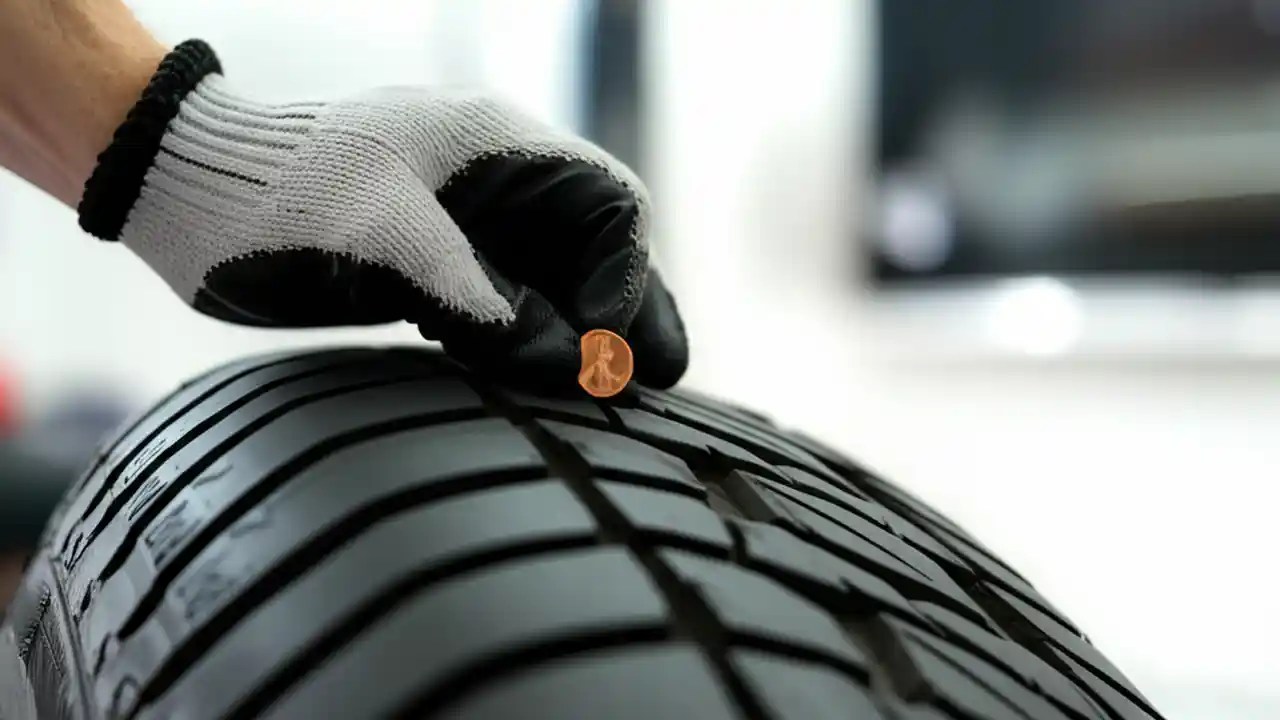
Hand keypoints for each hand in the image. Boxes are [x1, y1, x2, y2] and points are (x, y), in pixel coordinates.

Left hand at [79, 41, 687, 390]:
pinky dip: (532, 342)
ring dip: (584, 335)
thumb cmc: (278, 199)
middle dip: (625, 313)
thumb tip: (568, 361)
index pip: (609, 206)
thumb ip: (480, 297)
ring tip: (610, 397)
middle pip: (596, 248)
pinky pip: (509, 303)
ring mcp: (467, 222)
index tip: (612, 348)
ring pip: (557, 280)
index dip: (629, 277)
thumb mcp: (382, 241)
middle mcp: (496, 182)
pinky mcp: (435, 263)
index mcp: (497, 145)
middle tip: (646, 385)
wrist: (187, 197)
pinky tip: (541, 381)